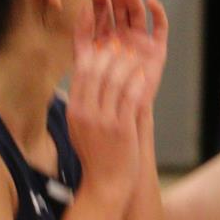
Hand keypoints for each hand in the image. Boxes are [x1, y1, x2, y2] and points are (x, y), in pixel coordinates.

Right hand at [67, 3, 149, 200]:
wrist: (105, 182)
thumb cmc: (96, 154)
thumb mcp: (81, 127)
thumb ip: (83, 104)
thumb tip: (87, 81)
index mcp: (74, 109)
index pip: (80, 72)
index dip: (89, 51)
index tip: (97, 37)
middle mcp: (85, 112)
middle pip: (94, 72)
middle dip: (107, 52)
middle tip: (118, 38)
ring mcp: (102, 120)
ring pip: (113, 82)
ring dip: (124, 64)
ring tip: (134, 52)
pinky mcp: (120, 127)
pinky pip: (129, 99)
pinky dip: (136, 83)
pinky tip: (144, 73)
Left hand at [93, 0, 167, 107]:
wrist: (118, 109)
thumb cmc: (99, 87)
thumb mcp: (83, 56)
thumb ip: (83, 33)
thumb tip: (85, 8)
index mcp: (103, 35)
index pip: (102, 11)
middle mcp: (122, 34)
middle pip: (120, 8)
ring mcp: (140, 40)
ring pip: (138, 13)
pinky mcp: (157, 48)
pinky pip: (160, 26)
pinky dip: (158, 12)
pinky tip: (151, 0)